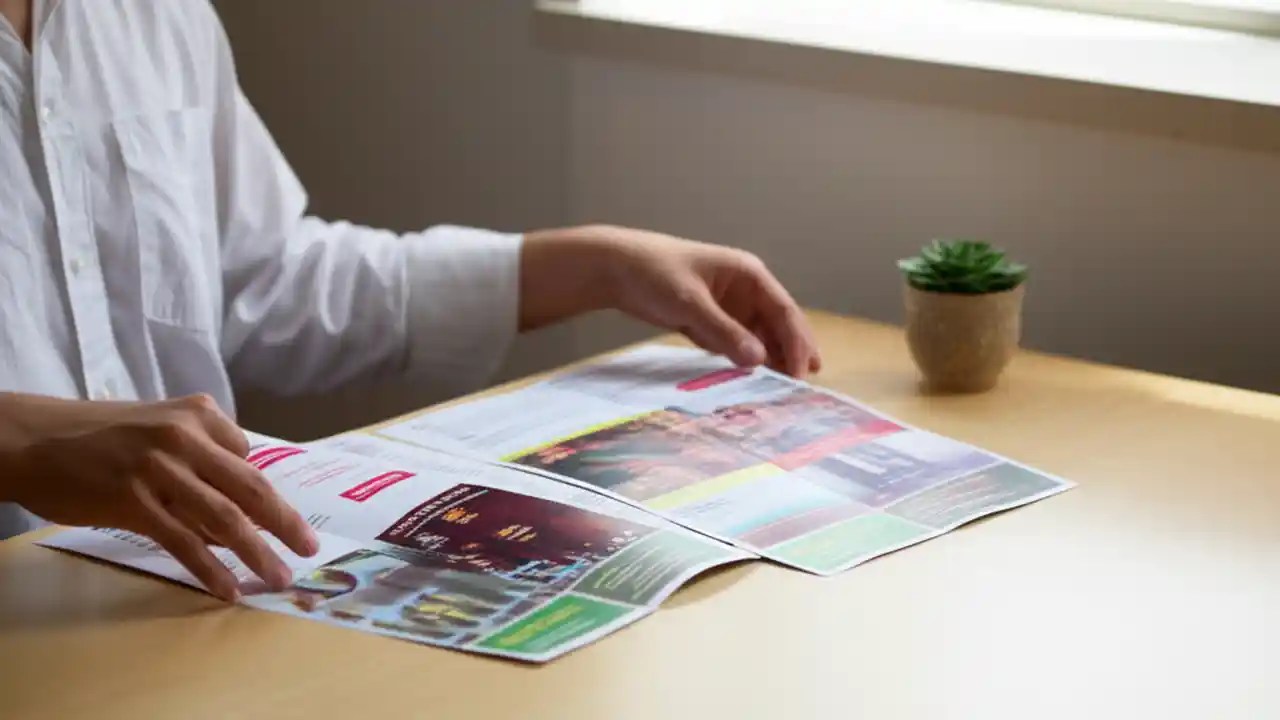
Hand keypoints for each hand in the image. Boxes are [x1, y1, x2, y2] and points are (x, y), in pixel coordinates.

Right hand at [0, 393, 317, 600]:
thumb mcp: (159, 427)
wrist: (34, 440)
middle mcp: (186, 437)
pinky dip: (211, 568)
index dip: (264, 493)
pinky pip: (184, 542)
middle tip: (310, 548)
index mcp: (198, 414)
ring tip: (279, 576)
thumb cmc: (99, 438)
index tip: (282, 520)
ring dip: (258, 553)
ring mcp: (160, 469)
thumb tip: (239, 506)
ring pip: (225, 518)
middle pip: (251, 487)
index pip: (248, 458)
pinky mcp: (133, 501)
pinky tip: (228, 587)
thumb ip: (200, 456)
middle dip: (286, 523)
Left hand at [520, 225, 820, 376]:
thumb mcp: (690, 303)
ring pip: (758, 338)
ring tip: (781, 393)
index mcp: (748, 274)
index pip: (784, 310)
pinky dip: (743, 363)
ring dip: (768, 362)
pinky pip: (735, 345)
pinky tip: (750, 384)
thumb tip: (758, 361)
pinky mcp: (711, 322)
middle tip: (804, 389)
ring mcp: (728, 308)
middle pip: (777, 326)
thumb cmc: (654, 273)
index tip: (803, 372)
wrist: (614, 268)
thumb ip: (723, 332)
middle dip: (791, 354)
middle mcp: (744, 291)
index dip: (797, 341)